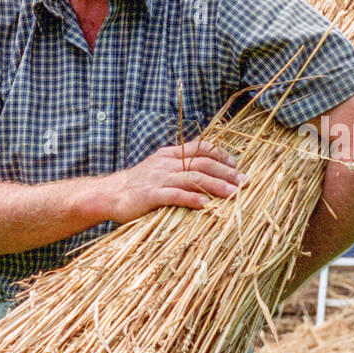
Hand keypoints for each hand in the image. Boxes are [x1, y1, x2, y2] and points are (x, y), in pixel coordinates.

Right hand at [99, 138, 247, 222]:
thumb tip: (205, 170)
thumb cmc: (137, 186)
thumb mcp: (159, 169)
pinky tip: (207, 205)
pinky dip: (192, 199)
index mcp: (169, 155)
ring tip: (234, 194)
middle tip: (245, 182)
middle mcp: (166, 163)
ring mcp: (158, 178)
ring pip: (193, 178)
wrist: (108, 194)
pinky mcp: (151, 195)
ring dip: (216, 186)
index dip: (220, 154)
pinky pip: (175, 195)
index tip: (236, 164)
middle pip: (202, 163)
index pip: (200, 148)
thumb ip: (179, 166)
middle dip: (226, 172)